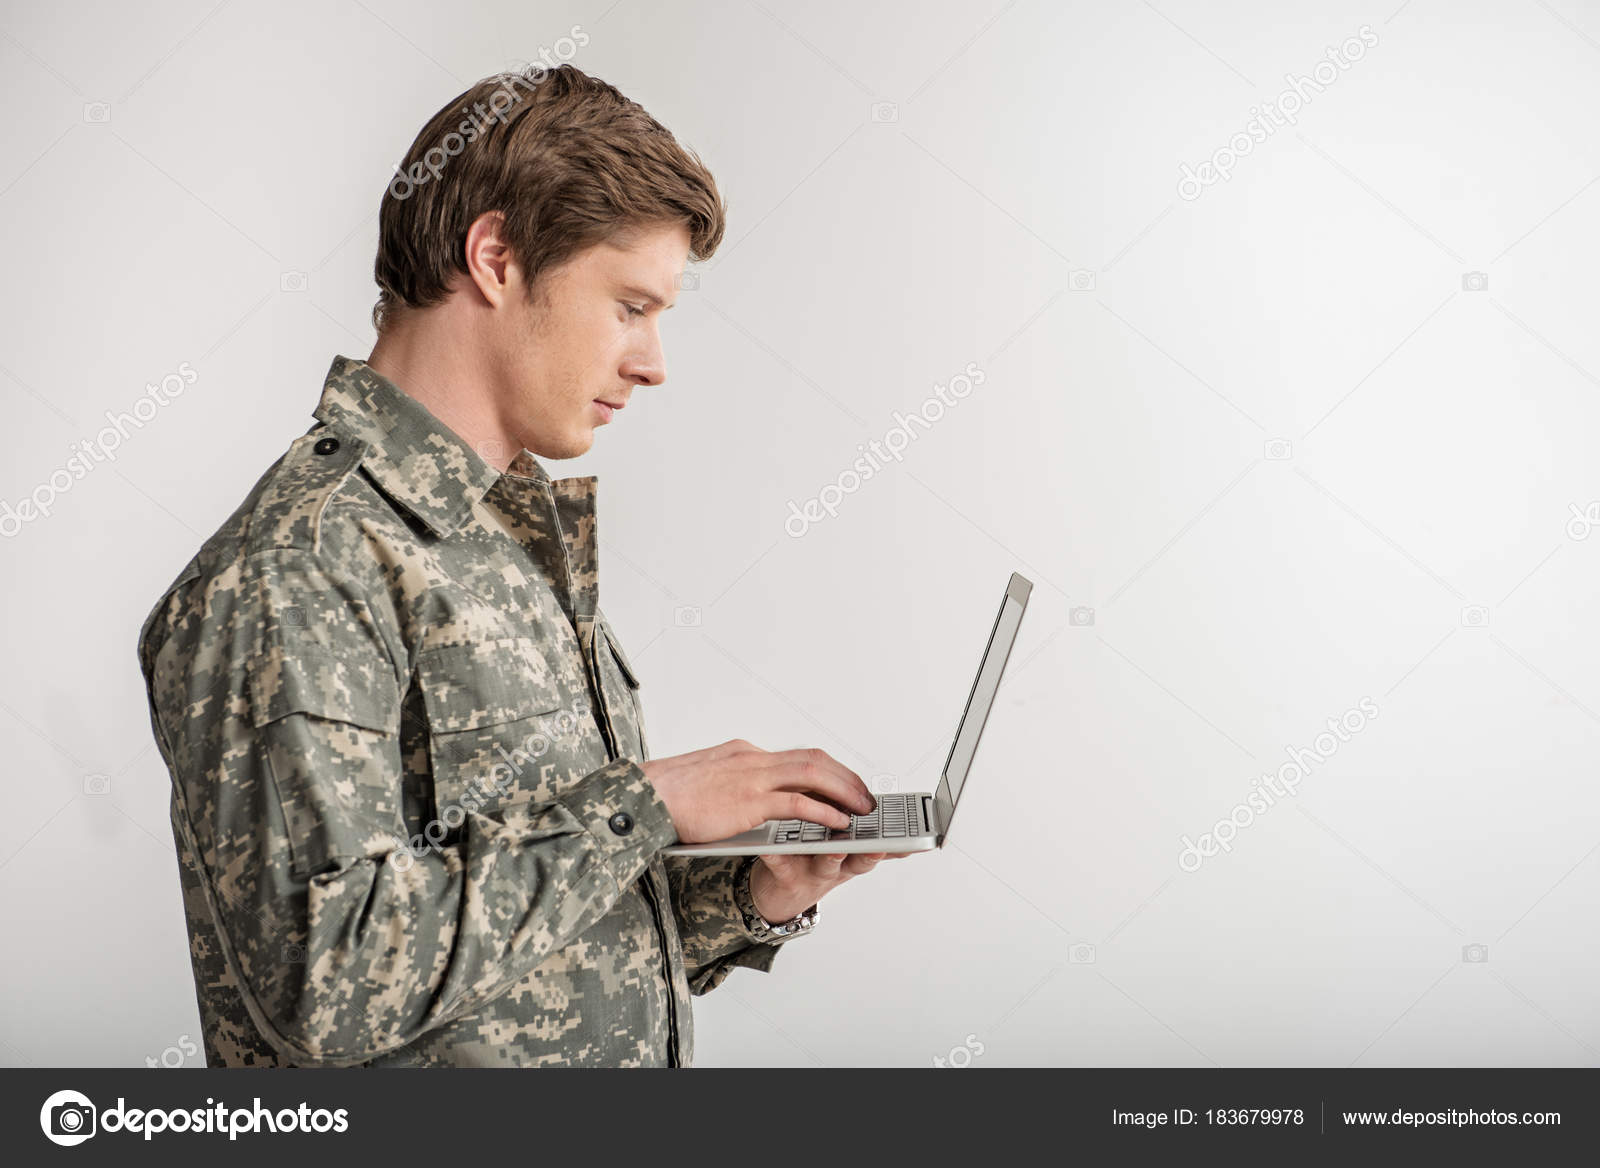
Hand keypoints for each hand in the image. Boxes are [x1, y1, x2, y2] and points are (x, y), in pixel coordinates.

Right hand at [642, 739, 874, 843]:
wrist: (641, 797)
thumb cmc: (665, 796)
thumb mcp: (706, 782)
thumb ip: (732, 786)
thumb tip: (746, 799)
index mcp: (743, 754)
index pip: (796, 757)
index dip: (826, 771)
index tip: (843, 784)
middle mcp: (752, 759)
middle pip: (813, 760)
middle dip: (845, 778)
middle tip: (865, 796)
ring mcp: (751, 777)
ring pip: (813, 775)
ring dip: (844, 792)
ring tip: (863, 809)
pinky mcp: (748, 801)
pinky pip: (797, 803)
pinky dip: (823, 811)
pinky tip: (838, 822)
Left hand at [749, 851, 912, 922]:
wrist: (775, 894)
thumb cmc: (809, 862)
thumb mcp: (843, 853)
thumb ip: (865, 837)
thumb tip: (893, 812)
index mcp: (849, 854)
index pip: (877, 847)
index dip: (894, 845)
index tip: (913, 839)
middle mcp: (834, 866)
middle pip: (857, 859)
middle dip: (869, 853)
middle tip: (878, 845)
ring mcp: (811, 873)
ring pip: (825, 865)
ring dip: (831, 856)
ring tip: (834, 847)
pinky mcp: (784, 876)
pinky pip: (779, 862)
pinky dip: (776, 854)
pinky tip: (773, 845)